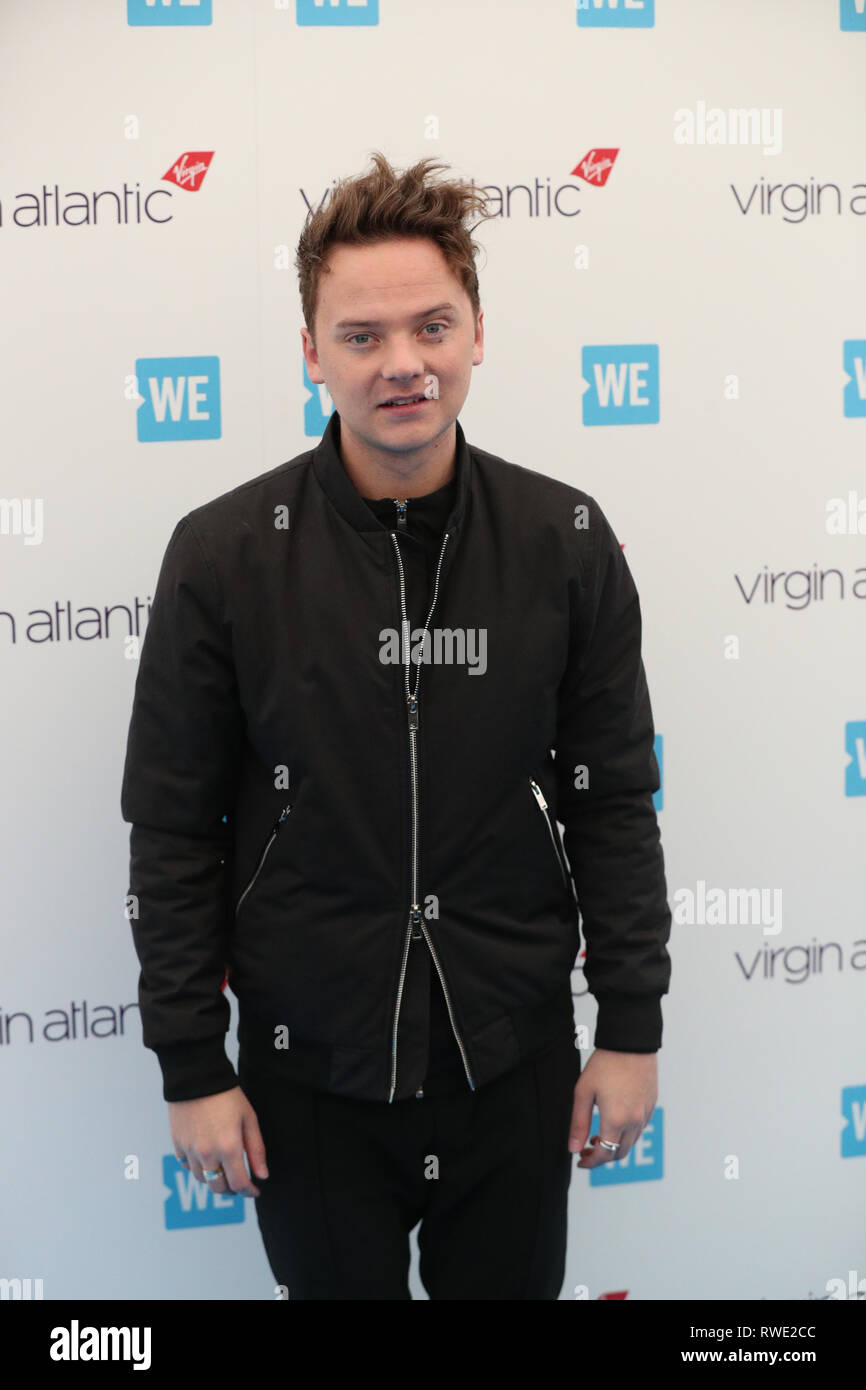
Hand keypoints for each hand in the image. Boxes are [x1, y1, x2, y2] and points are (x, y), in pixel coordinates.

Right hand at [169, 1085, 267, 1197]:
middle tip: (240, 1182)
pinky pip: (186, 1165)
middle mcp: (207, 1154)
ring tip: (223, 1168)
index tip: (254, 1191)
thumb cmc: (227, 1096)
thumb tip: (262, 1175)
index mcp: (228, 1148)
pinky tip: (205, 1156)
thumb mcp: (249, 1119)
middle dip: (231, 1189)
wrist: (197, 1078)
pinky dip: (197, 1166)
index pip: (238, 1184)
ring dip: (214, 1178)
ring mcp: (190, 1151)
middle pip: (218, 1188)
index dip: (248, 1191)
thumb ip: (256, 1150)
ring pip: (202, 1179)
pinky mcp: (177, 1144)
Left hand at [568, 1049, 656, 1167]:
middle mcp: (634, 1121)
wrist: (630, 1043)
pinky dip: (626, 1134)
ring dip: (615, 1146)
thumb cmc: (605, 1063)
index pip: (604, 1154)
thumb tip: (573, 1148)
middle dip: (602, 1157)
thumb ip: (578, 1123)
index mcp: (615, 1120)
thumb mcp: (583, 1092)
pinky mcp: (651, 1105)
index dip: (591, 1162)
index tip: (580, 1160)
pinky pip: (640, 1129)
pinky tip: (615, 1122)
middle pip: (619, 1153)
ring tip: (598, 1134)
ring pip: (631, 1143)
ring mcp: (645, 1114)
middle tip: (587, 1149)